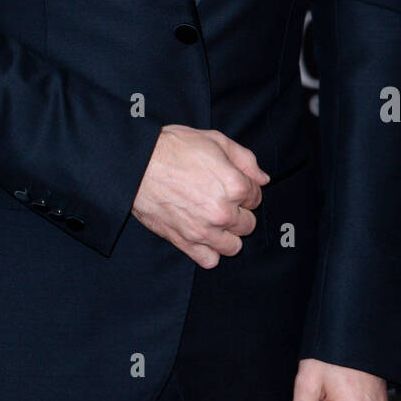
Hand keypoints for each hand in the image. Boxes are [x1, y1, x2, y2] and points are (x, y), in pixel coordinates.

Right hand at [131, 124, 268, 267]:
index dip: (245, 189)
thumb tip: (263, 178)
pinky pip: (210, 260)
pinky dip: (210, 251)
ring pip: (234, 246)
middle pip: (248, 223)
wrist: (137, 163)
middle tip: (220, 199)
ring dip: (228, 234)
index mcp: (234, 185)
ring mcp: (204, 230)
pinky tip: (203, 235)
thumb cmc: (173, 148)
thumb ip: (245, 160)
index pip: (256, 197)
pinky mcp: (185, 242)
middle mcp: (223, 212)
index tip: (231, 184)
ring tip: (214, 220)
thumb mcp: (215, 140)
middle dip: (239, 211)